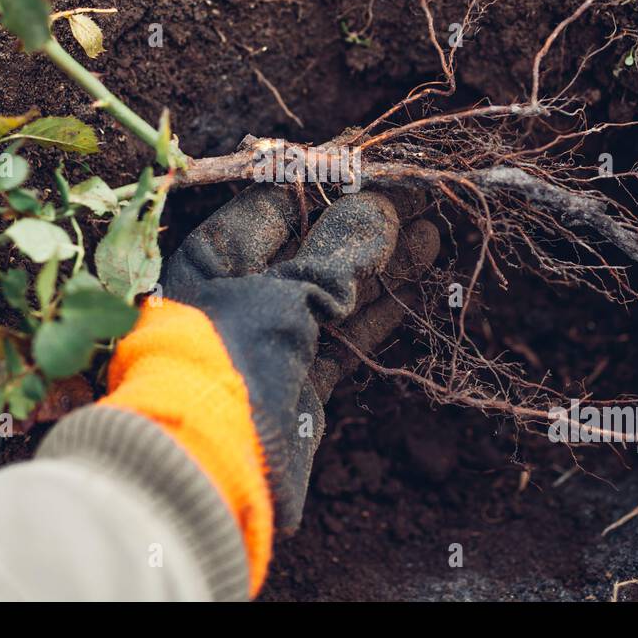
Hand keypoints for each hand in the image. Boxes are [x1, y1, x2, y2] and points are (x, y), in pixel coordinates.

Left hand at [162, 184, 437, 531]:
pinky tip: (414, 285)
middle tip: (415, 198)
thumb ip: (336, 254)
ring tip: (430, 234)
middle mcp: (233, 299)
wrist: (209, 468)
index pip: (268, 209)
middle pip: (307, 250)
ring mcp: (267, 343)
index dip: (322, 186)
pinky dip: (378, 312)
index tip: (372, 170)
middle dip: (361, 225)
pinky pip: (343, 338)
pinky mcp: (297, 385)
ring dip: (380, 266)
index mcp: (207, 264)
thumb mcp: (284, 295)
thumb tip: (378, 208)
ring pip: (332, 293)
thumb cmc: (229, 361)